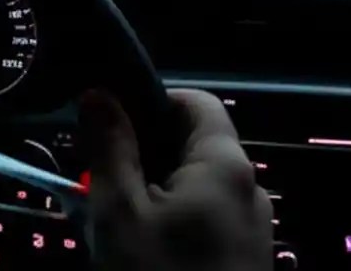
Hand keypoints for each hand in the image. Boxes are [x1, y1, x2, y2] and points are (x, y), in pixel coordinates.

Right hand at [80, 89, 272, 270]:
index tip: (108, 124)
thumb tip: (99, 96)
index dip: (149, 101)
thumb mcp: (120, 212)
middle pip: (192, 144)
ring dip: (151, 190)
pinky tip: (140, 248)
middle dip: (141, 153)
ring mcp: (252, 226)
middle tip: (98, 178)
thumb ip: (111, 148)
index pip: (195, 101)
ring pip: (193, 185)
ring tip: (113, 218)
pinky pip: (204, 218)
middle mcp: (248, 188)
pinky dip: (170, 220)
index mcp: (224, 165)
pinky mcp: (245, 257)